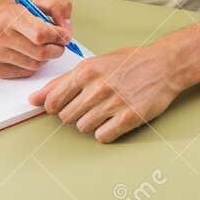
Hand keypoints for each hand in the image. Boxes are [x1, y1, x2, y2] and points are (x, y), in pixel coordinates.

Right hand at [0, 0, 72, 78]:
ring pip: (35, 65)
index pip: (42, 34)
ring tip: (37, 46)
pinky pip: (24, 73)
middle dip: (55, 49)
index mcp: (10, 15)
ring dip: (43, 57)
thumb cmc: (5, 11)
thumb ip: (56, 6)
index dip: (59, 36)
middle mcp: (0, 35)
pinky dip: (30, 65)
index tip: (63, 35)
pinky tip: (24, 53)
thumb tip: (66, 27)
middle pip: (42, 53)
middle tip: (55, 43)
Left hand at [29, 43, 183, 142]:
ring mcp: (113, 103)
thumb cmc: (130, 62)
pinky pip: (102, 136)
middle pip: (66, 117)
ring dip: (91, 122)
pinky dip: (106, 132)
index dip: (55, 107)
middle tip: (91, 104)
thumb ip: (63, 81)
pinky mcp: (128, 117)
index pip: (53, 101)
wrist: (165, 65)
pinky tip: (114, 119)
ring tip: (106, 109)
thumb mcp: (94, 63)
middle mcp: (97, 87)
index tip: (63, 105)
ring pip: (83, 127)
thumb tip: (34, 98)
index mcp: (86, 71)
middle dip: (75, 113)